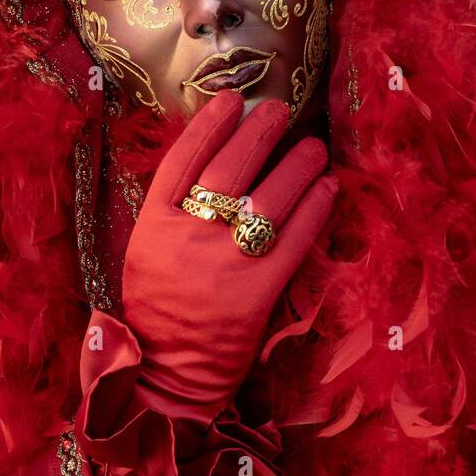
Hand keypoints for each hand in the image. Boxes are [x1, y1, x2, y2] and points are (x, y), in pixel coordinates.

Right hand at [121, 90, 335, 422]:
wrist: (167, 377)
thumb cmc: (159, 309)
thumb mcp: (148, 252)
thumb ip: (174, 210)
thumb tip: (217, 157)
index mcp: (152, 227)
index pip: (182, 161)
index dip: (208, 125)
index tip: (231, 99)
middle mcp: (186, 239)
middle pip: (228, 171)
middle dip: (258, 133)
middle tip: (280, 110)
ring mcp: (223, 266)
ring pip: (267, 200)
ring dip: (296, 166)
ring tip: (314, 147)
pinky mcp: (256, 293)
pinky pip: (293, 241)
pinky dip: (313, 211)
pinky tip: (327, 190)